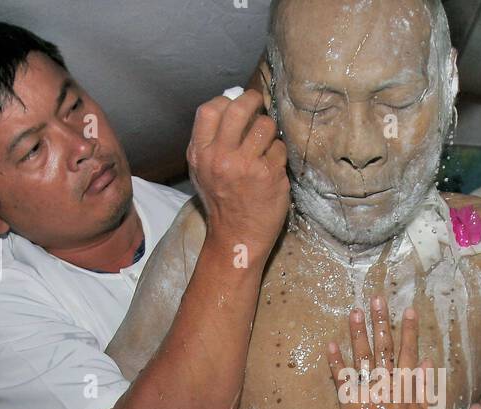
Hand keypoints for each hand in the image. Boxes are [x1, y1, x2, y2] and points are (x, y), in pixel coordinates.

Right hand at [187, 89, 289, 260]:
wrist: (236, 237)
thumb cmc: (221, 202)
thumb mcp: (202, 170)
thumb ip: (211, 140)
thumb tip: (230, 102)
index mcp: (200, 154)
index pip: (210, 109)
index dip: (227, 101)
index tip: (237, 103)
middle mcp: (221, 157)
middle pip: (239, 108)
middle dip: (253, 99)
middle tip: (259, 102)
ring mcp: (247, 165)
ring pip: (266, 126)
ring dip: (269, 131)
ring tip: (266, 145)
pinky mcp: (270, 175)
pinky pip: (280, 149)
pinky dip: (278, 155)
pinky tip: (272, 168)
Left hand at [327, 295, 431, 408]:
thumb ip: (423, 387)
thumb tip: (425, 360)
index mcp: (405, 387)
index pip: (407, 351)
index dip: (408, 330)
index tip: (408, 310)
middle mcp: (386, 385)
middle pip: (383, 347)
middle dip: (381, 322)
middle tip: (376, 299)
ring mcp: (366, 392)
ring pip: (362, 357)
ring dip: (358, 333)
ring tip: (354, 312)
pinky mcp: (348, 403)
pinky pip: (341, 378)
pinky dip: (336, 361)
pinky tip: (331, 343)